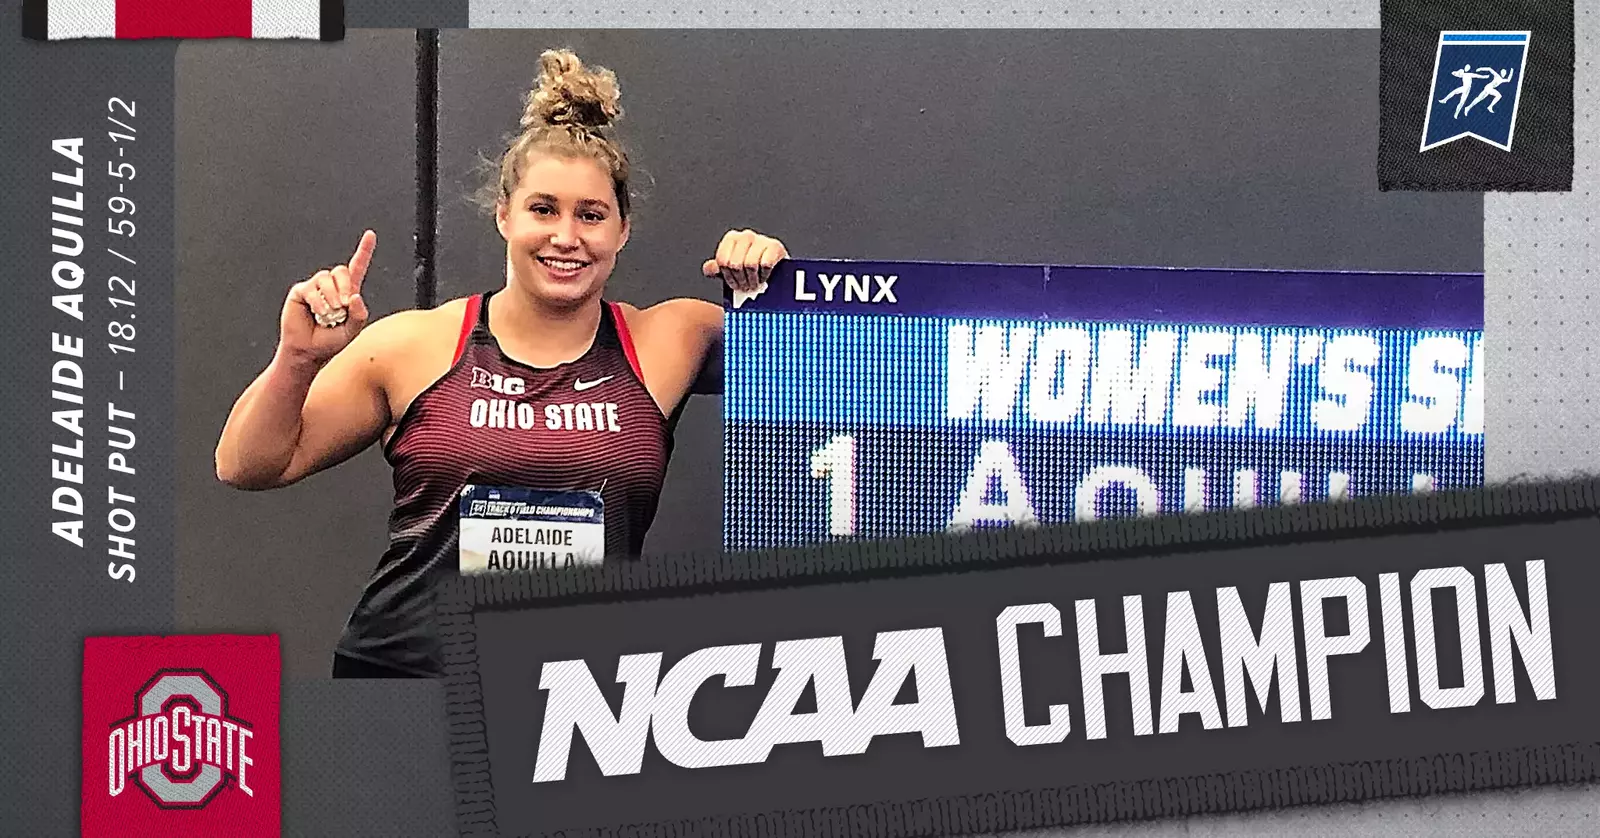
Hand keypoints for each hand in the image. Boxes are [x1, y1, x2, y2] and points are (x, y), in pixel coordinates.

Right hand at [278, 230, 374, 365]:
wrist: (309, 352)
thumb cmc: (331, 342)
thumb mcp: (352, 330)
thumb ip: (359, 315)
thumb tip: (356, 296)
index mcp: (347, 292)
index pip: (357, 267)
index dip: (364, 251)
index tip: (370, 235)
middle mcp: (331, 287)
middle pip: (341, 270)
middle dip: (345, 287)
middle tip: (344, 305)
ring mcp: (315, 288)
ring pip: (326, 278)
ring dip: (332, 297)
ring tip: (331, 313)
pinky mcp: (301, 292)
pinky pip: (312, 289)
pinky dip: (318, 302)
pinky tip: (319, 313)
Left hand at [701, 229, 786, 292]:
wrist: (778, 268)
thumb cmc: (753, 268)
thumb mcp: (732, 269)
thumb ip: (717, 268)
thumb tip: (708, 269)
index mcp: (731, 238)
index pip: (722, 261)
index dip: (728, 277)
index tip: (734, 284)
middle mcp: (745, 236)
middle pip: (735, 264)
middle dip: (741, 280)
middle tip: (746, 287)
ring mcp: (761, 239)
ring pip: (750, 264)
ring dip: (753, 280)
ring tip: (754, 284)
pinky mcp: (775, 246)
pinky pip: (765, 264)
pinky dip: (764, 275)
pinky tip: (764, 277)